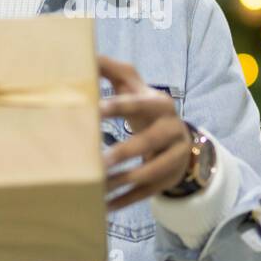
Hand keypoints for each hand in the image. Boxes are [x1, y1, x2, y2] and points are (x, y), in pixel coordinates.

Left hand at [98, 55, 192, 210]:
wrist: (177, 137)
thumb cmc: (143, 107)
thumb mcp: (132, 86)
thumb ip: (110, 70)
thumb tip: (83, 53)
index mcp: (159, 103)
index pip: (139, 103)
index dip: (119, 106)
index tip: (96, 111)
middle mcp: (172, 128)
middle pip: (149, 142)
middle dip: (124, 152)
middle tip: (98, 161)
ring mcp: (175, 156)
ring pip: (149, 172)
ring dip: (122, 181)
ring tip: (97, 186)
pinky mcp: (170, 178)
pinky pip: (147, 193)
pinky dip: (125, 201)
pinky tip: (103, 207)